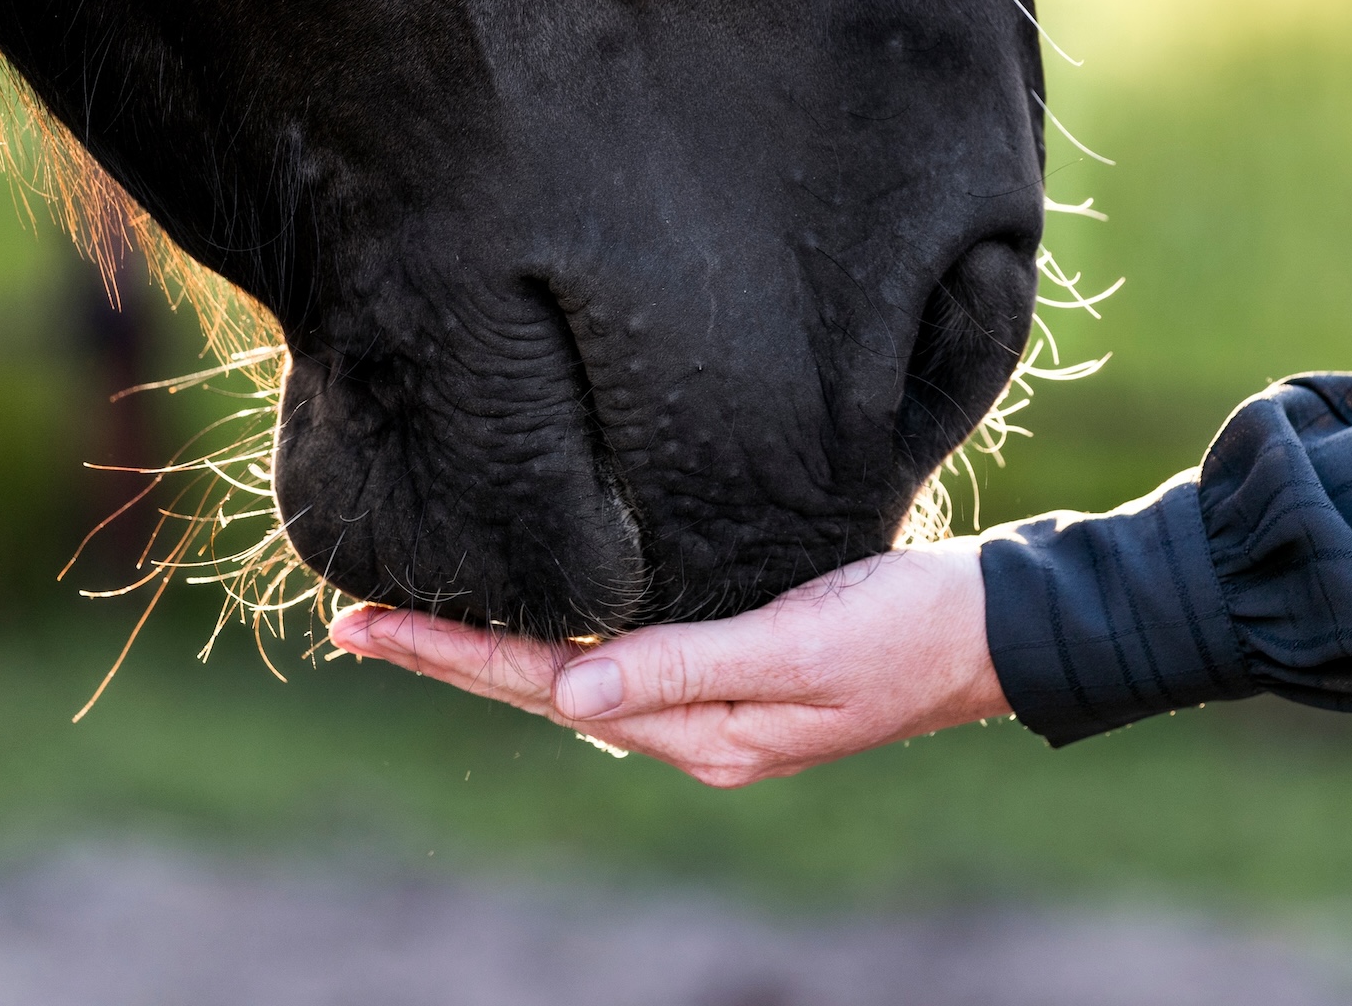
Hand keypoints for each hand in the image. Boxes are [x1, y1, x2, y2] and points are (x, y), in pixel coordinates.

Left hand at [325, 538, 1010, 787]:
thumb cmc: (907, 628)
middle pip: (542, 689)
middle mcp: (694, 731)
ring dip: (494, 650)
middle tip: (353, 622)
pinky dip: (561, 640)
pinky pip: (623, 663)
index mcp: (702, 733)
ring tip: (417, 620)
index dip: (453, 654)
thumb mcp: (798, 646)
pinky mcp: (738, 669)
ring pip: (575, 679)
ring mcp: (716, 707)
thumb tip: (569, 695)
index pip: (546, 687)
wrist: (998, 631)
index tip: (367, 624)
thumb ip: (686, 667)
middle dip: (448, 655)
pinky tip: (535, 619)